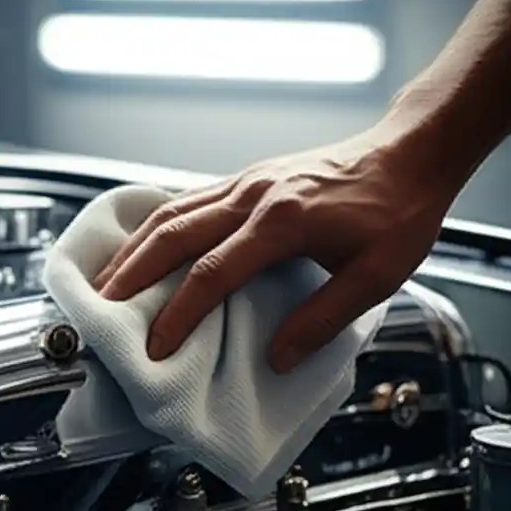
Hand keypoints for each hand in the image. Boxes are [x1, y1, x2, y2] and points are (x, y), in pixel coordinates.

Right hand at [93, 129, 459, 371]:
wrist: (412, 152)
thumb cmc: (399, 213)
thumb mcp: (376, 277)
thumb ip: (322, 319)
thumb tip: (277, 358)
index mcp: (283, 222)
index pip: (212, 273)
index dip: (178, 313)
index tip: (155, 347)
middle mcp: (254, 195)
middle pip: (172, 234)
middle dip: (130, 275)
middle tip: (98, 309)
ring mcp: (245, 182)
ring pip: (171, 212)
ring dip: (133, 248)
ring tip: (104, 281)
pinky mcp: (246, 179)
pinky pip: (186, 200)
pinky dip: (155, 226)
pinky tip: (141, 247)